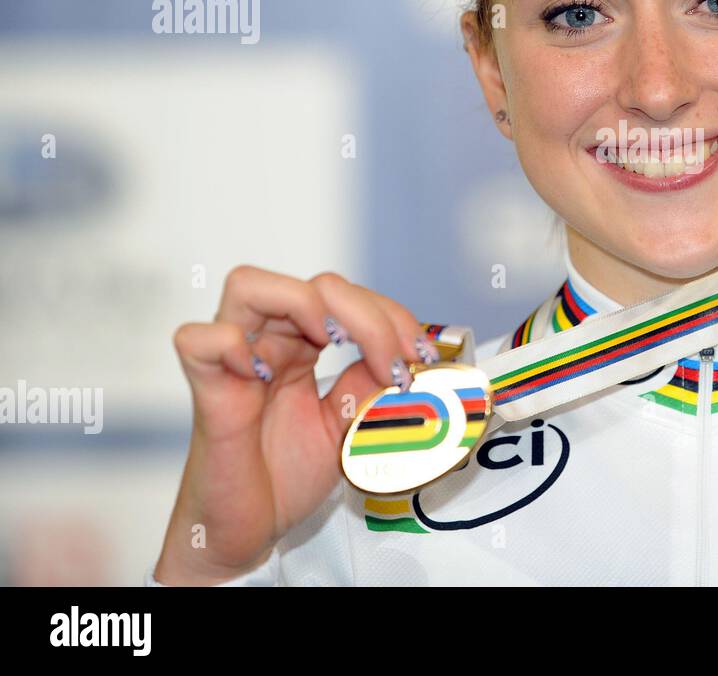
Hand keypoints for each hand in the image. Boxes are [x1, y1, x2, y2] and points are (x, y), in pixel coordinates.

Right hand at [153, 266, 429, 584]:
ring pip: (248, 286)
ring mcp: (234, 363)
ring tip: (333, 343)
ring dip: (304, 303)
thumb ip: (371, 386)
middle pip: (314, 286)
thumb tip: (408, 358)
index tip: (419, 356)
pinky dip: (231, 342)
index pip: (346, 298)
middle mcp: (268, 344)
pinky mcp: (208, 393)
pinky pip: (197, 340)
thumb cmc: (285, 476)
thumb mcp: (348, 426)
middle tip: (394, 361)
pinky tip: (265, 372)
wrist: (247, 532)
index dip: (389, 317)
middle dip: (368, 313)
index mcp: (300, 346)